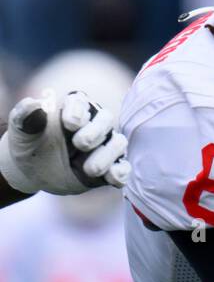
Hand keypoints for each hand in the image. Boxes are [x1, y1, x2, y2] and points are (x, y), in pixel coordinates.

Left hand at [0, 92, 129, 194]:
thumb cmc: (30, 145)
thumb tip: (34, 104)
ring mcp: (104, 145)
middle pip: (106, 119)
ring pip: (118, 143)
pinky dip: (120, 173)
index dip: (78, 111)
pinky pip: (123, 168)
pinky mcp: (110, 166)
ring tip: (90, 170)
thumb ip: (25, 118)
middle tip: (81, 144)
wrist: (34, 171)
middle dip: (96, 131)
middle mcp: (93, 124)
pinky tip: (111, 179)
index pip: (80, 102)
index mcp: (72, 109)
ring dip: (107, 156)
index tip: (69, 124)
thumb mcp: (22, 133)